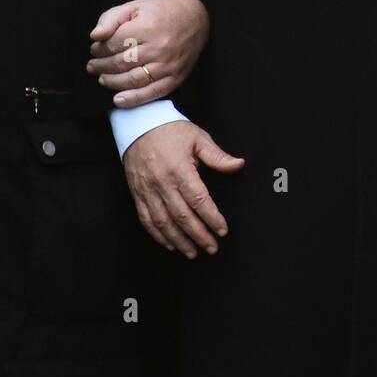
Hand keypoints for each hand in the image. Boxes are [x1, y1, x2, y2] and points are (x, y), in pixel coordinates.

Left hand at [87, 0, 208, 105]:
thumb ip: (111, 18)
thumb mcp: (134, 6)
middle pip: (121, 63)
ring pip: (133, 80)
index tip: (95, 49)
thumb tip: (95, 36)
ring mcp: (168, 65)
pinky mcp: (176, 77)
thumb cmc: (160, 12)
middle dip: (102, 66)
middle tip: (93, 66)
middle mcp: (159, 48)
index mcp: (147, 27)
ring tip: (102, 78)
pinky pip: (152, 92)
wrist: (194, 17)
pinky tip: (118, 99)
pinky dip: (133, 99)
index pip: (114, 44)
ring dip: (112, 82)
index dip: (99, 48)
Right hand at [123, 121, 244, 258]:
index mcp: (180, 170)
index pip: (199, 201)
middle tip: (212, 248)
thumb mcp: (198, 138)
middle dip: (199, 235)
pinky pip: (147, 220)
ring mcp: (147, 191)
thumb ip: (217, 156)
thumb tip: (239, 165)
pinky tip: (170, 244)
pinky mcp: (137, 194)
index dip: (212, 218)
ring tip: (193, 252)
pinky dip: (158, 235)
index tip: (223, 230)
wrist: (138, 123)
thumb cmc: (171, 130)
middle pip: (183, 217)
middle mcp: (162, 183)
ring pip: (164, 223)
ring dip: (180, 241)